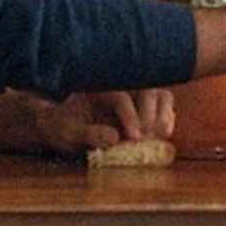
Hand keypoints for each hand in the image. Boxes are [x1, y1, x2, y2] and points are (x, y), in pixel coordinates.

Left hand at [36, 89, 175, 154]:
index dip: (130, 117)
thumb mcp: (66, 132)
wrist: (57, 125)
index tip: (134, 137)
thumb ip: (88, 134)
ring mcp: (132, 96)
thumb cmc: (59, 125)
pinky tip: (165, 133)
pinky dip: (167, 117)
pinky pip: (163, 106)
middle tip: (147, 137)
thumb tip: (115, 138)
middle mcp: (118, 87)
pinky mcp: (142, 108)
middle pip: (147, 89)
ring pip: (159, 94)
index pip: (121, 97)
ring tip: (162, 134)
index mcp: (98, 88)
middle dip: (151, 114)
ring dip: (164, 113)